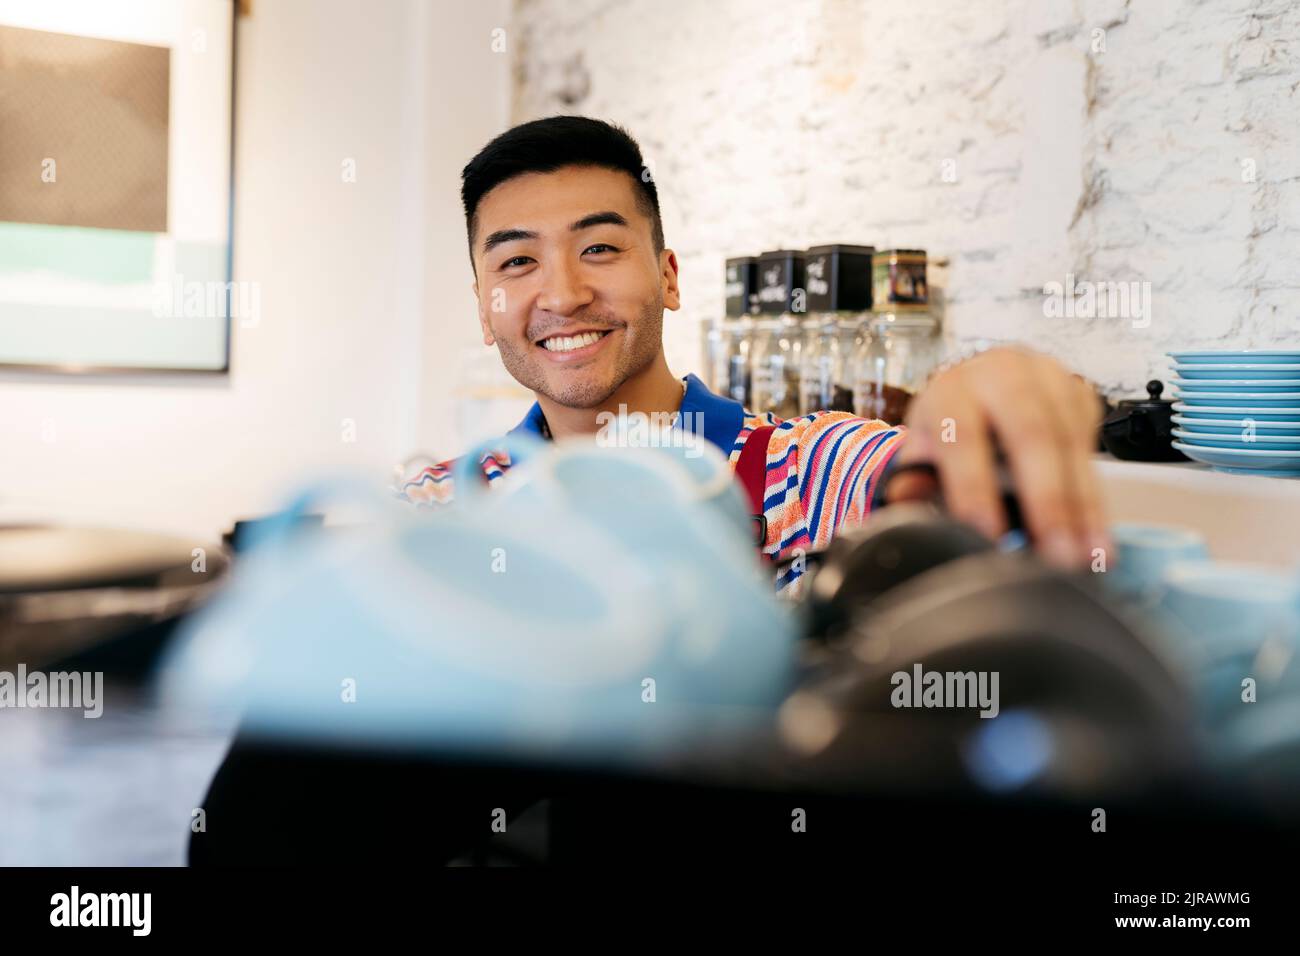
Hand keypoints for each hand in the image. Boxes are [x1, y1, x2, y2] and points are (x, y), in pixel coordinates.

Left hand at [886, 348, 1108, 568]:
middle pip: (1031, 433)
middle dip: (1047, 500)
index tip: (992, 535)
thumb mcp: (926, 447)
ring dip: (1082, 507)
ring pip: (1069, 443)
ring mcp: (1046, 378)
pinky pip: (1090, 447)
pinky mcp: (1078, 391)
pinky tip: (1096, 536)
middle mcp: (1000, 374)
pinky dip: (1094, 498)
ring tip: (1087, 558)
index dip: (976, 486)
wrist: (987, 381)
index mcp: (951, 390)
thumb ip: (918, 475)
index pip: (962, 435)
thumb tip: (907, 496)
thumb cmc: (952, 425)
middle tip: (1057, 556)